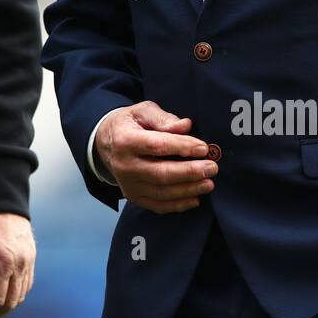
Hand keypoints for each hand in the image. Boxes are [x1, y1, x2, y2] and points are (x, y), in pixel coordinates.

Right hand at [95, 100, 215, 212]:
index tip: (203, 147)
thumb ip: (163, 119)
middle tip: (212, 168)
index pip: (156, 146)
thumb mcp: (142, 111)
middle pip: (161, 173)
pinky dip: (178, 205)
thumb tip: (186, 126)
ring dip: (188, 190)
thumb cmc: (129, 124)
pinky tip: (195, 198)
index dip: (182, 147)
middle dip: (190, 172)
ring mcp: (128, 184)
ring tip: (208, 183)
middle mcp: (124, 165)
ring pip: (162, 192)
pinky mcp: (133, 196)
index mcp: (125, 140)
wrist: (106, 143)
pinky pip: (158, 205)